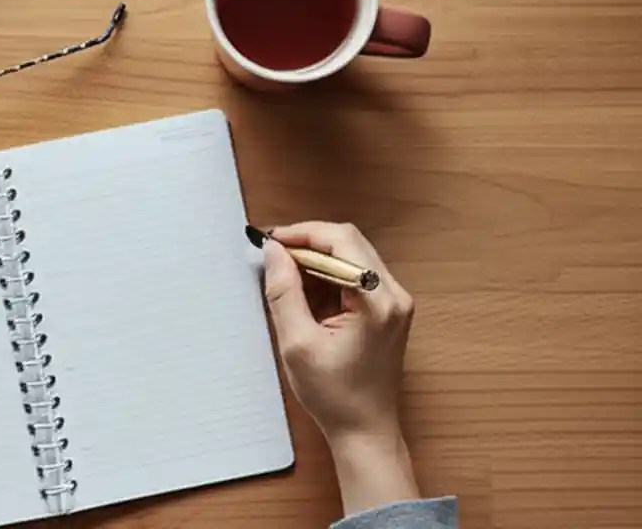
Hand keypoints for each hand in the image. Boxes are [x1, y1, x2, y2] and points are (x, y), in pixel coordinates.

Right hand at [261, 222, 418, 514]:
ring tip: (286, 277)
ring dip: (317, 259)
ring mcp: (395, 301)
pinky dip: (328, 275)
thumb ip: (284, 292)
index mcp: (376, 301)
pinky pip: (356, 274)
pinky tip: (306, 293)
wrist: (365, 430)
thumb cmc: (334, 396)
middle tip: (273, 255)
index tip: (269, 241)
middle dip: (307, 243)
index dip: (301, 234)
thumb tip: (273, 252)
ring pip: (352, 255)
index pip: (340, 241)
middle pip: (348, 242)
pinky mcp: (389, 309)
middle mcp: (394, 295)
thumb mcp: (297, 343)